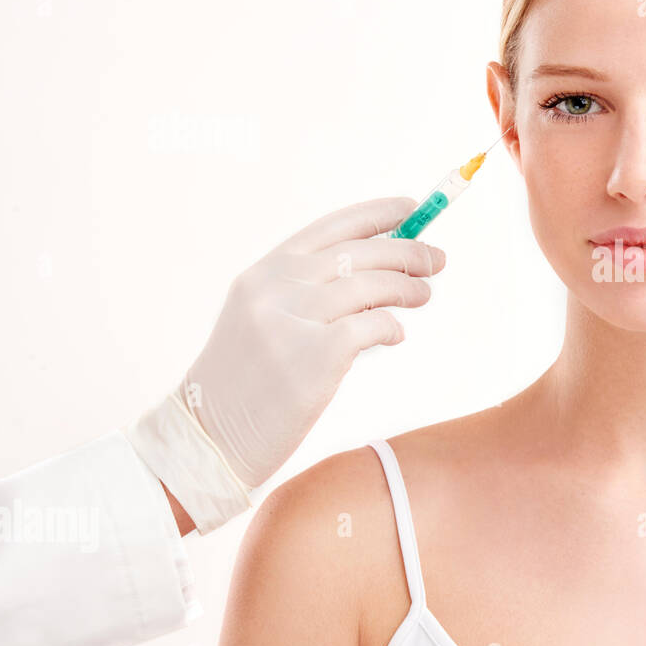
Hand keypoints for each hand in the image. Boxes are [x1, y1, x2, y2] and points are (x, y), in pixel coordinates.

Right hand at [179, 197, 442, 488]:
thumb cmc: (246, 382)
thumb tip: (378, 270)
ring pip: (371, 286)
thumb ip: (307, 290)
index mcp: (265, 271)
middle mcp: (277, 287)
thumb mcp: (263, 318)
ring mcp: (293, 319)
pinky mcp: (315, 356)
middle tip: (436, 259)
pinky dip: (392, 327)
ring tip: (423, 295)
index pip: (331, 227)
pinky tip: (395, 335)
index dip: (377, 214)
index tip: (411, 209)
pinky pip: (372, 326)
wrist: (209, 436)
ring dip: (407, 288)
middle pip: (360, 252)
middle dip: (407, 251)